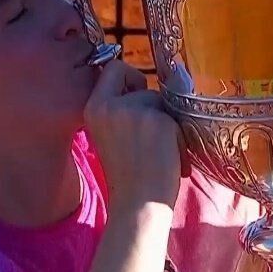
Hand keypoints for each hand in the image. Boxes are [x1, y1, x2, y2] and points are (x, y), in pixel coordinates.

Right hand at [84, 60, 183, 210]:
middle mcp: (110, 105)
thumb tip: (154, 81)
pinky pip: (176, 117)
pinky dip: (179, 138)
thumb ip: (122, 109)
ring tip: (161, 152)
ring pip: (160, 100)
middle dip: (152, 104)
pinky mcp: (158, 120)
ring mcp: (134, 110)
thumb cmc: (129, 175)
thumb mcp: (111, 134)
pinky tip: (171, 159)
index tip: (136, 97)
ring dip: (167, 123)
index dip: (129, 78)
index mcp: (93, 108)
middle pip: (142, 83)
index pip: (112, 68)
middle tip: (151, 136)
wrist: (139, 203)